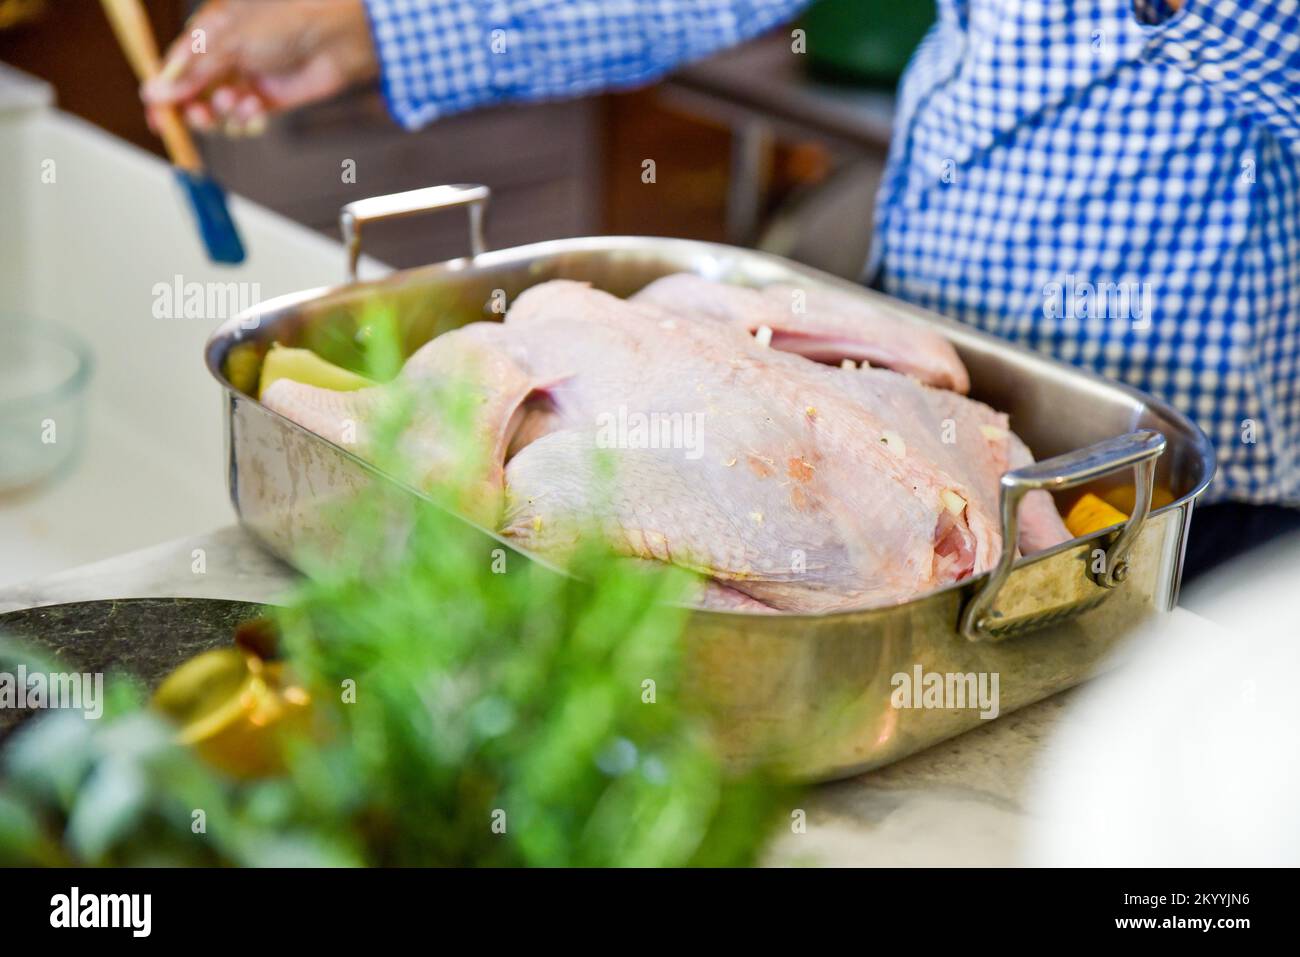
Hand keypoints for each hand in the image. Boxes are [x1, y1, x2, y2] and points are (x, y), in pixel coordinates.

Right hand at [140, 0, 378, 135]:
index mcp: (210, 32)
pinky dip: (247, 118)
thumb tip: (155, 92)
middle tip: (200, 116)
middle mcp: (227, 56)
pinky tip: (255, 107)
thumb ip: (192, 72)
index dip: (165, 94)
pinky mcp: (271, 99)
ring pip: (220, 111)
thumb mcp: (228, 43)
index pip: (176, 67)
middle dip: (194, 109)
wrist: (335, 36)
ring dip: (223, 112)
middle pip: (196, 94)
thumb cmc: (285, 21)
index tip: (157, 118)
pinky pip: (247, 119)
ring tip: (235, 101)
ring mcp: (250, 78)